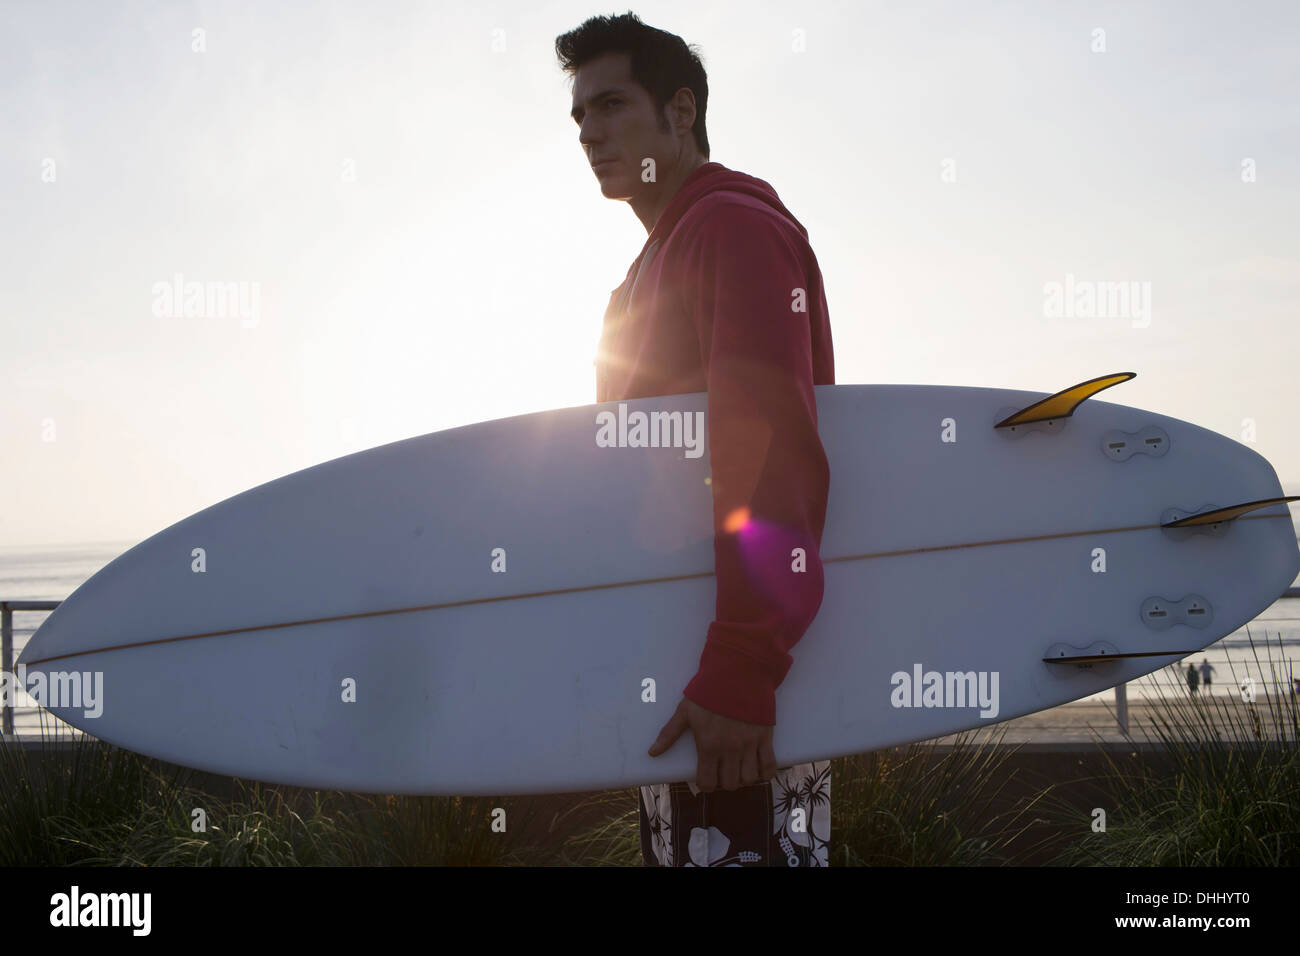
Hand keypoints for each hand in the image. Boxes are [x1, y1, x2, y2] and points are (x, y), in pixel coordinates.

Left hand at [648, 696, 776, 791]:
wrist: (738, 672)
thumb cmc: (709, 691)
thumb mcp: (686, 711)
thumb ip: (669, 734)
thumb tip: (652, 753)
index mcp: (708, 744)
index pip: (707, 782)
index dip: (706, 784)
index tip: (706, 777)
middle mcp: (730, 749)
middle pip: (729, 784)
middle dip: (724, 782)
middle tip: (722, 772)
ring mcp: (749, 744)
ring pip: (749, 779)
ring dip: (743, 778)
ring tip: (739, 769)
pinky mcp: (765, 737)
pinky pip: (769, 765)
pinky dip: (766, 772)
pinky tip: (758, 768)